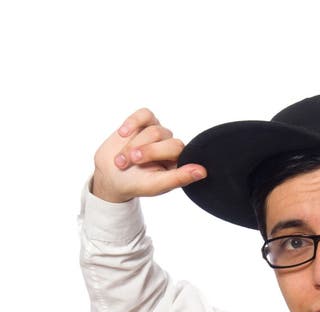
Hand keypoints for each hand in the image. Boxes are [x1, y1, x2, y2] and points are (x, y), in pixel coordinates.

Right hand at [91, 107, 205, 202]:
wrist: (111, 177)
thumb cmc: (136, 184)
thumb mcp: (156, 185)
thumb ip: (179, 178)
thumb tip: (202, 172)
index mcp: (178, 162)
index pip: (177, 149)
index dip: (155, 153)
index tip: (139, 162)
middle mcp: (170, 146)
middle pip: (162, 137)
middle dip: (143, 150)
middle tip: (127, 162)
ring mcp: (158, 132)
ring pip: (152, 128)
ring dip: (132, 144)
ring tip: (121, 160)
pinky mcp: (144, 122)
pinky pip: (143, 114)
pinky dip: (132, 123)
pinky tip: (123, 134)